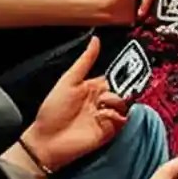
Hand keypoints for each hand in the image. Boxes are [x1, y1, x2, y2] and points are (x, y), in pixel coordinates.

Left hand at [26, 36, 128, 170]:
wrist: (47, 140)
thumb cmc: (54, 109)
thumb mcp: (68, 81)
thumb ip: (85, 61)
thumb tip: (96, 39)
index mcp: (94, 87)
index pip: (114, 77)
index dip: (121, 73)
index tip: (130, 66)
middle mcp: (103, 101)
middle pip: (123, 89)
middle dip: (121, 87)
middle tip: (107, 91)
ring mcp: (107, 115)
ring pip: (124, 103)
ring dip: (115, 101)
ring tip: (101, 105)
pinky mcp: (110, 130)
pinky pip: (122, 119)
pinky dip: (115, 115)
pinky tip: (102, 116)